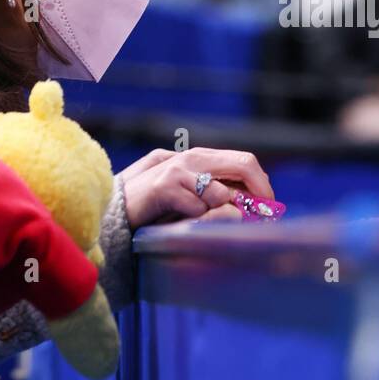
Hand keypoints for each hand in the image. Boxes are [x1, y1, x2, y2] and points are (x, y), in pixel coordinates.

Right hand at [123, 147, 274, 229]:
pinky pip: (197, 208)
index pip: (244, 160)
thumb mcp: (185, 195)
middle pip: (243, 164)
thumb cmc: (150, 208)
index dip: (262, 182)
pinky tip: (173, 222)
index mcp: (198, 157)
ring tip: (194, 221)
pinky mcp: (163, 186)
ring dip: (216, 214)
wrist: (109, 212)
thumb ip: (212, 193)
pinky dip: (193, 220)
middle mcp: (190, 157)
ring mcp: (176, 169)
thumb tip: (247, 203)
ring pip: (221, 193)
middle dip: (259, 193)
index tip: (269, 206)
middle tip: (264, 217)